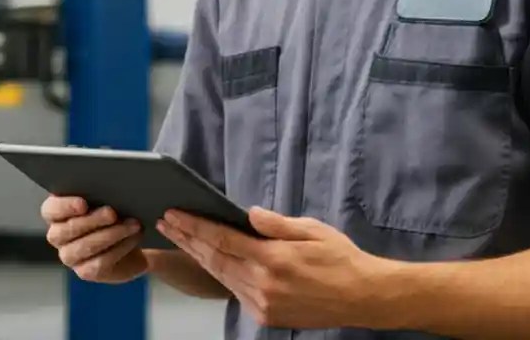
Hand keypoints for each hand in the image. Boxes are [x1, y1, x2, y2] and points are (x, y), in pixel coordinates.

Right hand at [41, 195, 147, 283]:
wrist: (128, 240)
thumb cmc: (112, 210)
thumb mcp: (107, 197)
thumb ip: (103, 191)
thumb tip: (114, 188)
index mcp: (56, 212)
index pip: (50, 210)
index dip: (64, 206)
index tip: (83, 204)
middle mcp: (58, 235)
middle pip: (66, 230)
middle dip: (92, 220)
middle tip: (112, 213)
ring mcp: (70, 256)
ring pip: (83, 247)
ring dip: (109, 235)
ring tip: (132, 225)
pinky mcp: (86, 271)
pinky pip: (99, 263)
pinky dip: (119, 248)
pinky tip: (133, 237)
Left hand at [157, 206, 396, 328]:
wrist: (363, 297)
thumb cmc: (340, 258)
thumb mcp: (312, 230)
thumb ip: (277, 223)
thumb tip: (248, 214)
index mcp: (274, 259)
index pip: (223, 239)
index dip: (195, 226)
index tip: (174, 214)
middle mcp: (264, 284)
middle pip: (214, 259)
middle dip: (187, 239)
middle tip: (166, 222)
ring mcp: (263, 304)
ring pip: (221, 276)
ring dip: (198, 256)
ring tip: (180, 238)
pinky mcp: (266, 316)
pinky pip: (236, 291)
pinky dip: (220, 274)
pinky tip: (209, 260)